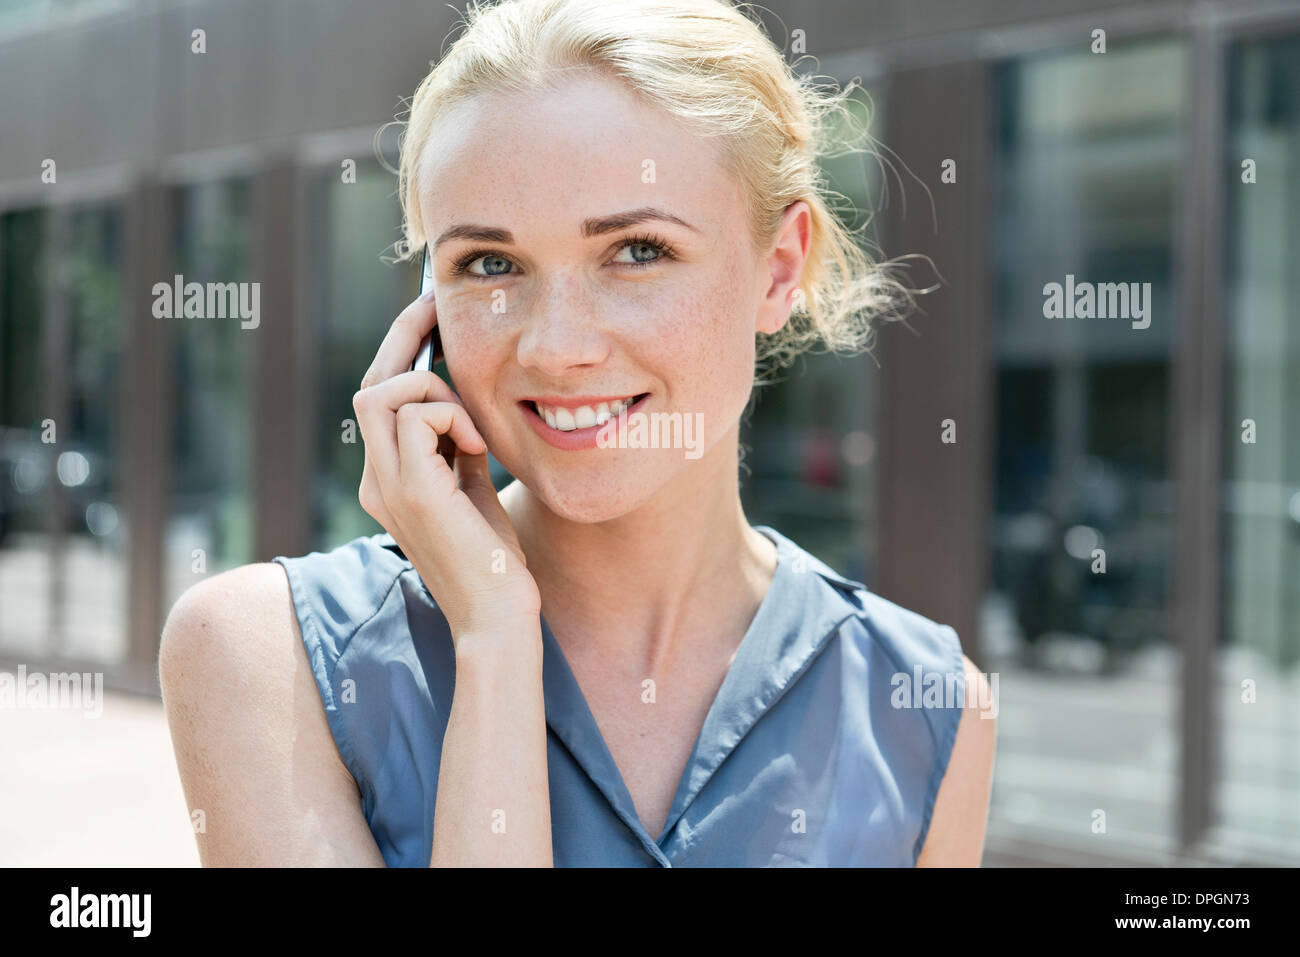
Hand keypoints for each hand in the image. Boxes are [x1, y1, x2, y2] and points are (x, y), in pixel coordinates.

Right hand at [352, 291, 540, 638]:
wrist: (498, 616)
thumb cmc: (494, 560)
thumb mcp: (473, 489)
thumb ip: (458, 447)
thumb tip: (464, 402)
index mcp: (386, 480)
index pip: (379, 400)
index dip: (404, 354)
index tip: (434, 319)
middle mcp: (374, 481)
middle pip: (369, 386)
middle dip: (405, 339)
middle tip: (438, 310)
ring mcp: (385, 487)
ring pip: (378, 394)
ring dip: (433, 390)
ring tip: (474, 430)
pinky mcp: (410, 492)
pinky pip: (414, 416)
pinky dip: (451, 416)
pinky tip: (479, 449)